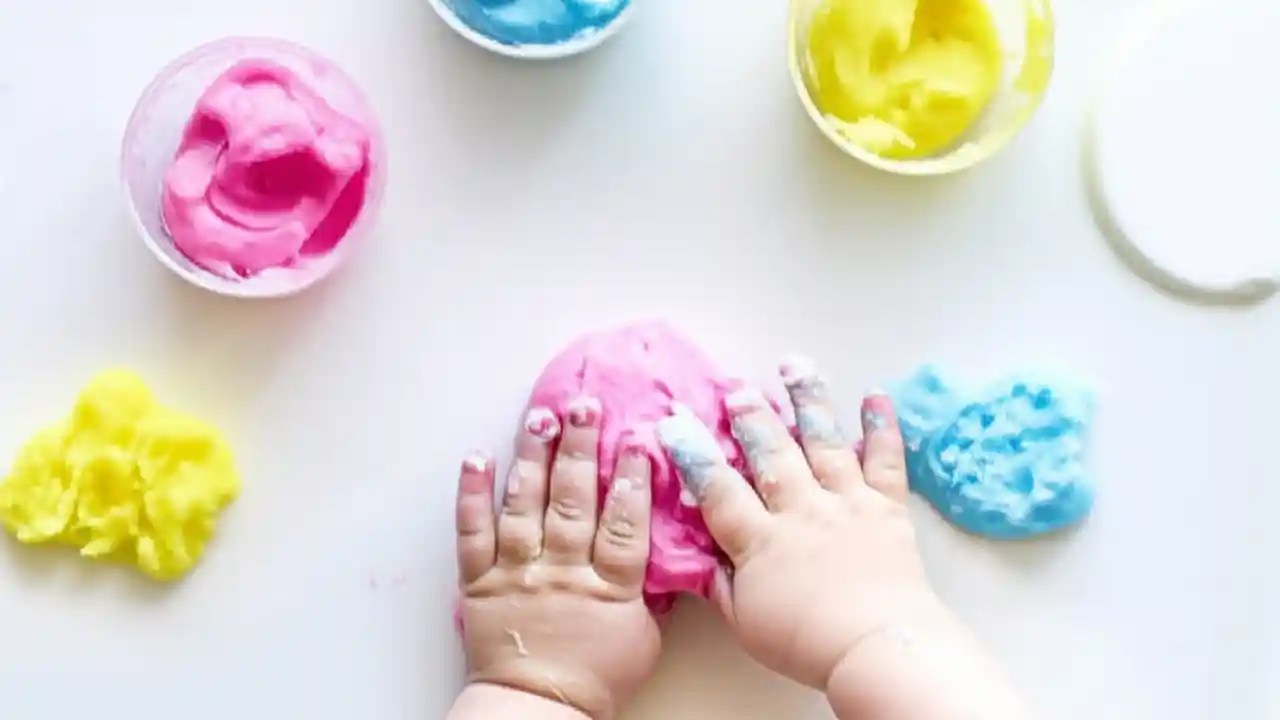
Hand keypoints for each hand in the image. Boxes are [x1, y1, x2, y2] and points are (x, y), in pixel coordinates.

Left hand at [455, 399, 660, 719]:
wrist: (539, 709)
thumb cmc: (597, 676)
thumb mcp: (644, 635)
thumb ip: (652, 585)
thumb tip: (669, 540)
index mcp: (607, 589)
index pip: (622, 525)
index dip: (629, 480)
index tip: (635, 438)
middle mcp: (561, 573)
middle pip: (572, 503)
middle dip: (579, 449)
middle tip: (583, 406)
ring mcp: (517, 572)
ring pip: (524, 506)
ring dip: (532, 458)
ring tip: (538, 416)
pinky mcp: (479, 580)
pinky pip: (472, 532)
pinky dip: (473, 493)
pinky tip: (477, 457)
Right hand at [657, 358, 939, 689]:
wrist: (877, 647)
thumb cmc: (806, 643)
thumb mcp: (746, 622)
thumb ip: (721, 584)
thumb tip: (699, 556)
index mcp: (760, 539)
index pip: (717, 488)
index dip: (693, 453)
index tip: (673, 422)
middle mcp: (801, 509)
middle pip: (771, 453)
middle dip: (751, 416)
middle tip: (736, 387)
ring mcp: (846, 503)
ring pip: (823, 442)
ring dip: (807, 401)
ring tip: (794, 367)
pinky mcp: (886, 507)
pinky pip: (885, 460)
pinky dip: (881, 427)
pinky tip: (875, 397)